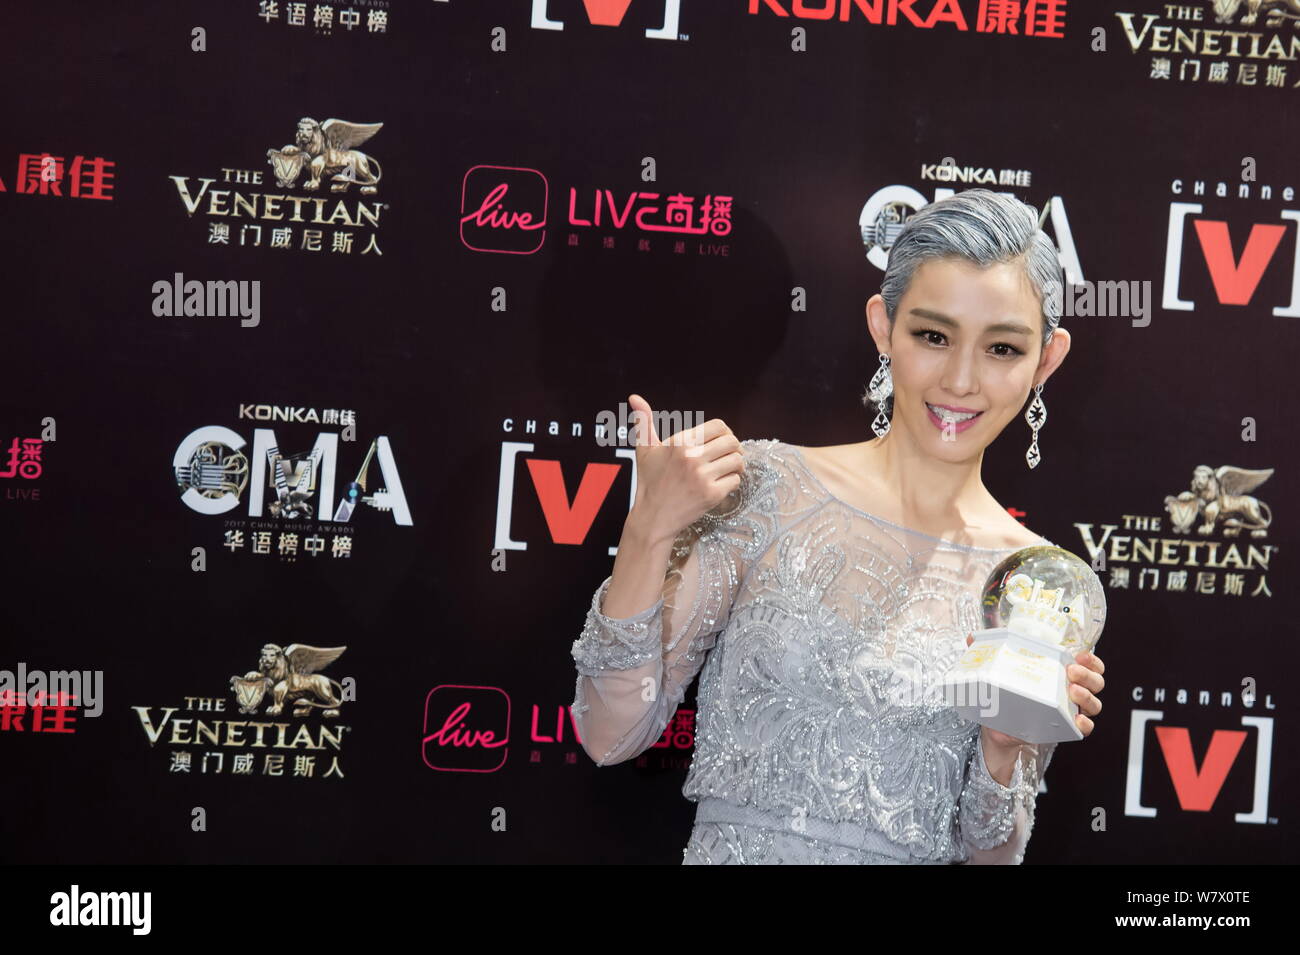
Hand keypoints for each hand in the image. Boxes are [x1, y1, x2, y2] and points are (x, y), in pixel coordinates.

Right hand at [625, 393, 744, 542]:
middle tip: (728, 456)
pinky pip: (736, 480)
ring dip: (736, 465)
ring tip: (727, 469)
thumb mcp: (645, 450)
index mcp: (680, 442)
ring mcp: (703, 477)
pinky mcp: (712, 495)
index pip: (719, 426)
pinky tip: (721, 484)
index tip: (722, 442)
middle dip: (734, 448)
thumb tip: (634, 397)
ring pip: (737, 460)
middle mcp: (692, 457)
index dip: (725, 432)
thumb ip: (643, 421)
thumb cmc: (650, 482)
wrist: (653, 517)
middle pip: (732, 441)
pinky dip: (732, 482)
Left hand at [964, 633, 1105, 746]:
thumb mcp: (1001, 671)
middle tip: (1071, 671)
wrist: (997, 726)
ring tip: (1071, 691)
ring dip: (1087, 696)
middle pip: (1096, 681)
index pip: (1089, 663)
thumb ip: (989, 653)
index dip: (1091, 658)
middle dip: (1088, 675)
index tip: (1080, 654)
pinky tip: (1077, 719)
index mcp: (1061, 672)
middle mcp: (1072, 690)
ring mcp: (1070, 710)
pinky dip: (1085, 724)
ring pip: (1094, 704)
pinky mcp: (1064, 728)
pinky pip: (1085, 728)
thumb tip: (971, 638)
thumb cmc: (1007, 693)